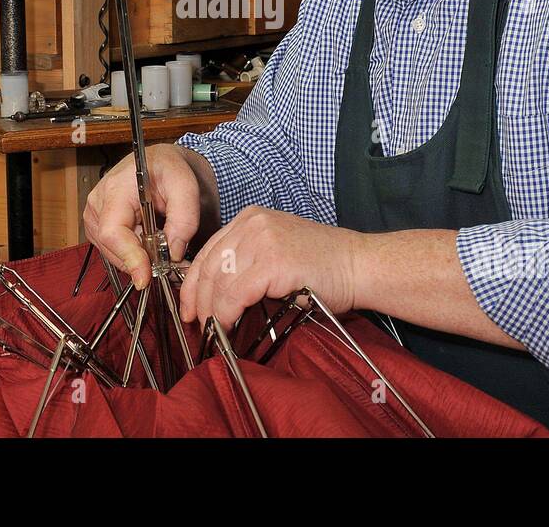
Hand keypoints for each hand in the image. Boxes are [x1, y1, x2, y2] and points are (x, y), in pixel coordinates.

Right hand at [83, 144, 207, 288]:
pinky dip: (133, 253)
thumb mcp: (186, 186)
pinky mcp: (98, 226)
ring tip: (161, 243)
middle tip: (170, 260)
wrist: (158, 163)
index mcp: (116, 189)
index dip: (128, 258)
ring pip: (112, 253)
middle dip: (140, 260)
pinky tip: (148, 242)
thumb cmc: (169, 169)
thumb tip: (173, 253)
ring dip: (138, 257)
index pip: (112, 232)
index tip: (145, 277)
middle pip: (112, 248)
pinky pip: (113, 251)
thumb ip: (184, 219)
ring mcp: (94, 216)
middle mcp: (98, 203)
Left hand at [178, 205, 364, 328]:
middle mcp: (252, 223)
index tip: (190, 308)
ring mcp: (261, 240)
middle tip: (198, 325)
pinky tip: (228, 327)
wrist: (358, 266)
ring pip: (218, 282)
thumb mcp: (276, 251)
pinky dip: (226, 314)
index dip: (193, 284)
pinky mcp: (272, 262)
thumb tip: (216, 295)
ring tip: (214, 331)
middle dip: (198, 300)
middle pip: (208, 266)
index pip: (208, 252)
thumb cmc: (323, 265)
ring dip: (212, 312)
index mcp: (250, 218)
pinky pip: (234, 294)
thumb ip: (247, 262)